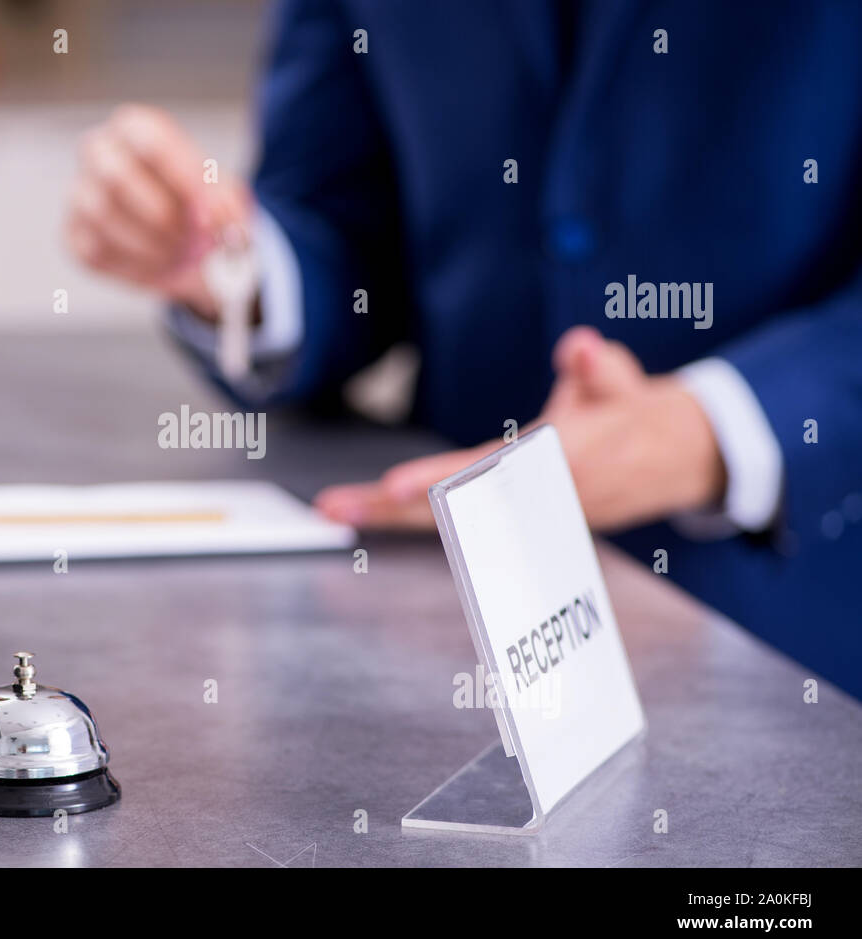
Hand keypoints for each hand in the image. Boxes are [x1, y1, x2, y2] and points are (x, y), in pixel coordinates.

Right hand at [65, 103, 251, 316]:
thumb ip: (223, 204)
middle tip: (190, 239)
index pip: (152, 144)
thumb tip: (216, 219)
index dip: (183, 180)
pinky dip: (135, 265)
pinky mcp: (74, 234)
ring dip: (150, 244)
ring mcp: (80, 192)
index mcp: (135, 128)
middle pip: (116, 177)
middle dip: (161, 216)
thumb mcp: (224, 199)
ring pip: (104, 217)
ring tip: (179, 253)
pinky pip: (96, 251)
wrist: (183, 245)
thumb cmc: (197, 208)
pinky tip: (159, 263)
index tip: (210, 214)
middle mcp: (100, 151)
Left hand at [315, 327, 725, 532]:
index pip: (489, 474)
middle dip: (392, 510)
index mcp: (559, 467)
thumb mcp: (623, 384)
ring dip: (389, 517)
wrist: (672, 461)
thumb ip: (598, 368)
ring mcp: (525, 517)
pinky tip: (365, 513)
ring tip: (335, 508)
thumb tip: (580, 347)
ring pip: (447, 521)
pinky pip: (457, 523)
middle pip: (452, 509)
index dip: (443, 481)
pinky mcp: (517, 521)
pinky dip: (410, 518)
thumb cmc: (632, 413)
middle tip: (337, 506)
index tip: (397, 487)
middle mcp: (533, 500)